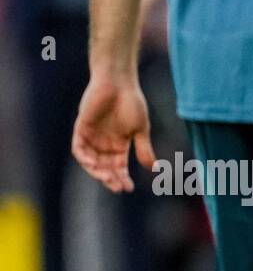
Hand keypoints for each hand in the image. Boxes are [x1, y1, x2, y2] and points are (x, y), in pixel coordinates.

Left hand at [71, 76, 156, 191]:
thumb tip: (154, 169)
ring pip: (91, 161)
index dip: (122, 178)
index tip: (129, 188)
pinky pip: (79, 148)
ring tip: (107, 178)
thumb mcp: (141, 130)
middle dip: (110, 179)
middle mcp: (104, 143)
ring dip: (97, 171)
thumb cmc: (131, 103)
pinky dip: (84, 157)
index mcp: (119, 145)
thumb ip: (144, 149)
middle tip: (117, 187)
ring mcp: (92, 136)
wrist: (118, 82)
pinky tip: (93, 163)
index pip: (118, 167)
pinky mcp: (82, 127)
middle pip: (105, 167)